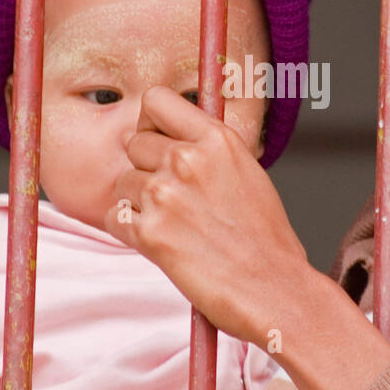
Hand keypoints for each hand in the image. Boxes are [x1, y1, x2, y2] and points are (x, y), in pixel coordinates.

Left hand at [105, 86, 309, 347]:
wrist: (274, 289)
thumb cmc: (266, 239)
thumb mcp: (246, 173)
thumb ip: (207, 150)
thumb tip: (171, 139)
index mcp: (216, 139)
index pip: (155, 101)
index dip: (152, 123)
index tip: (161, 143)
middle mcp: (187, 159)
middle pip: (133, 143)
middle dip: (145, 168)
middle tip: (171, 197)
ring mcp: (165, 194)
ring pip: (122, 183)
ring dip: (138, 203)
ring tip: (173, 225)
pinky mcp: (149, 232)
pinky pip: (114, 217)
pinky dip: (130, 231)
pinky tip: (160, 242)